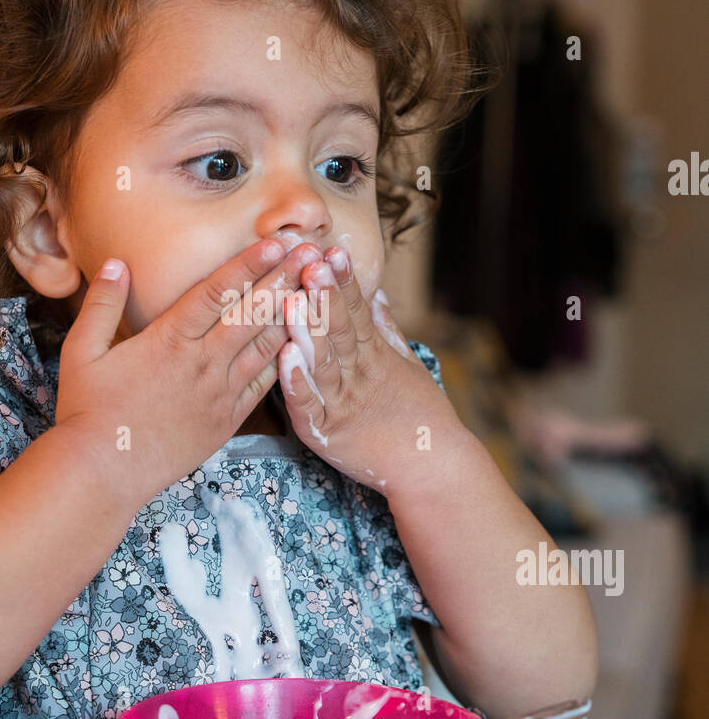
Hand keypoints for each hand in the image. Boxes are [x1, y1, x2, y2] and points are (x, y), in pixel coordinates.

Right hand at [56, 237, 321, 503]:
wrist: (104, 472)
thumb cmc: (87, 411)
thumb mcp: (82, 351)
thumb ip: (103, 304)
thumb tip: (115, 263)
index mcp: (169, 339)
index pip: (218, 292)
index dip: (249, 264)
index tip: (275, 242)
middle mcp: (202, 362)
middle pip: (252, 312)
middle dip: (284, 278)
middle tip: (312, 251)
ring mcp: (219, 392)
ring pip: (266, 345)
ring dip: (293, 313)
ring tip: (317, 288)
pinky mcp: (227, 419)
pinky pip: (264, 384)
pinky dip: (286, 360)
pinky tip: (302, 342)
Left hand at [276, 246, 453, 492]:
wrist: (432, 468)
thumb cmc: (419, 415)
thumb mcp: (407, 365)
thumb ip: (385, 329)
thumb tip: (377, 292)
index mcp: (373, 356)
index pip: (358, 312)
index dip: (345, 282)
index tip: (335, 250)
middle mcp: (358, 375)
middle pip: (339, 330)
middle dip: (324, 295)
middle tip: (310, 261)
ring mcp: (342, 403)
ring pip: (322, 361)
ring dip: (306, 330)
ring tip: (293, 299)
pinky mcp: (327, 432)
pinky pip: (309, 405)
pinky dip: (297, 383)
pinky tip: (285, 358)